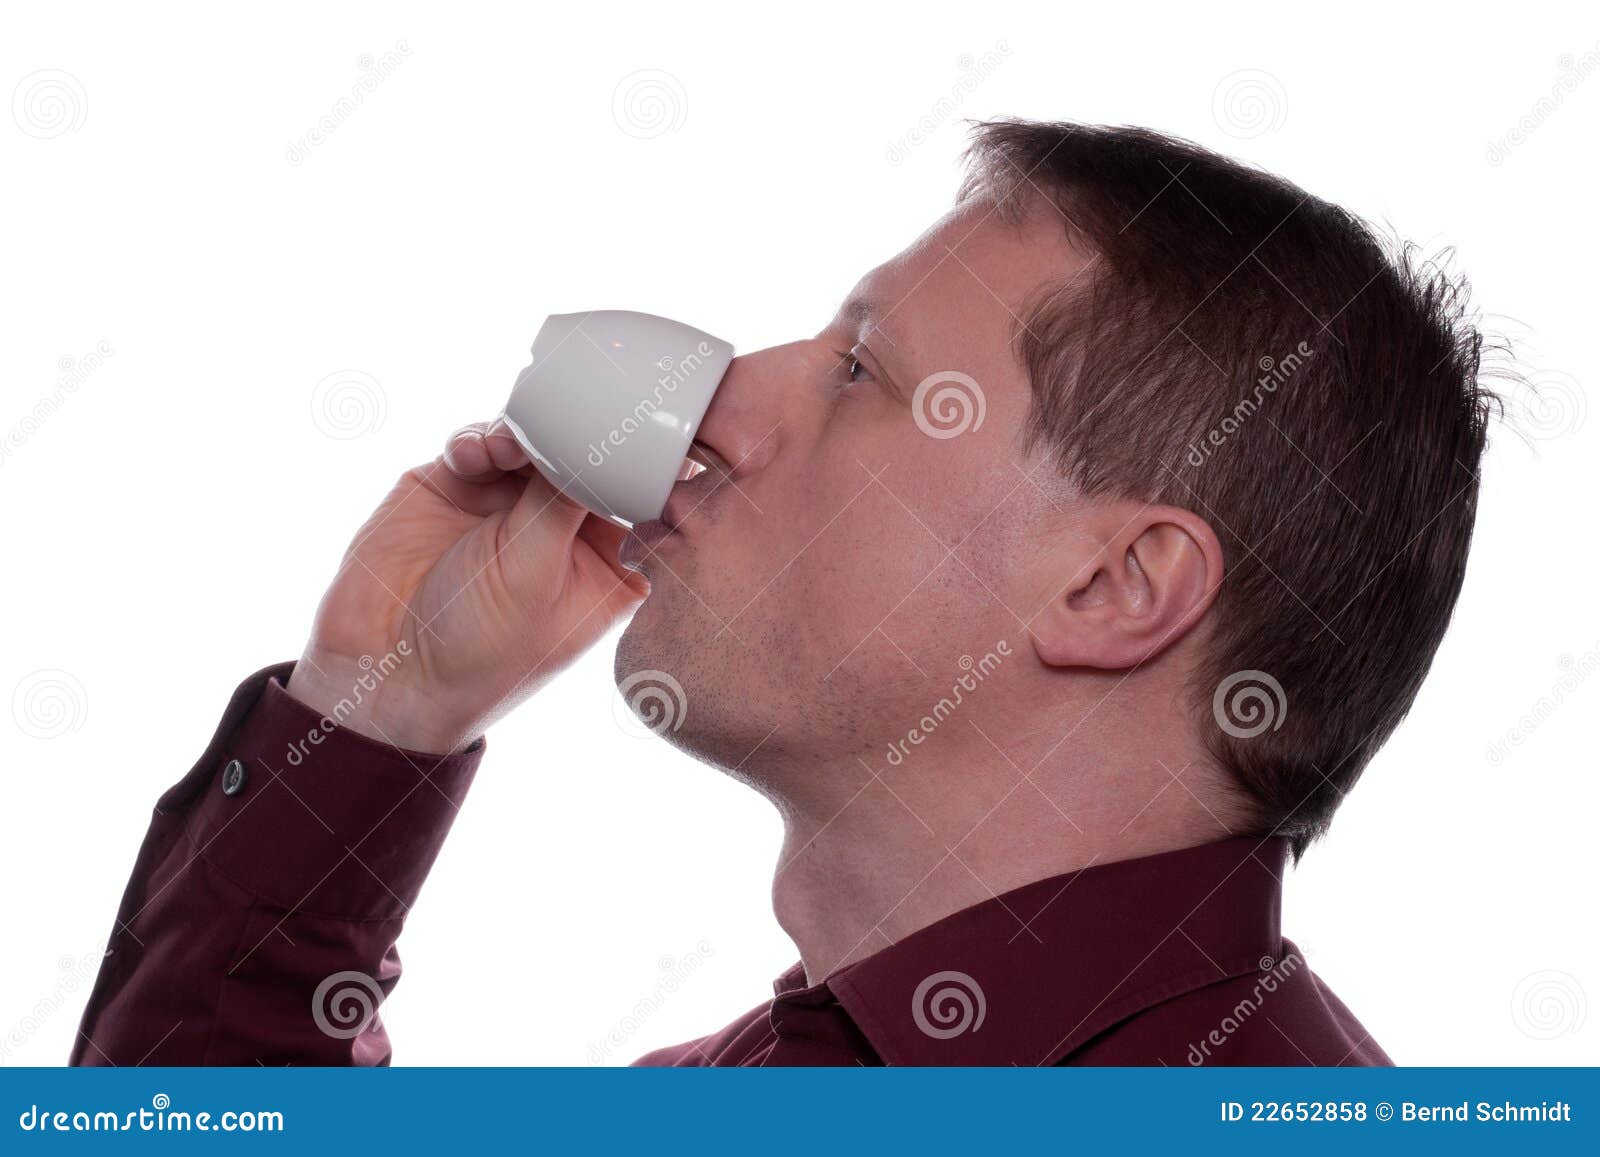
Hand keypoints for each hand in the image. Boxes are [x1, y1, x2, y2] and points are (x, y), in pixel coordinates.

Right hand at [286, 418, 647, 752]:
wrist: (388, 670)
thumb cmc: (479, 648)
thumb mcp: (535, 573)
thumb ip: (563, 499)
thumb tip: (595, 436)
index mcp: (608, 562)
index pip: (637, 495)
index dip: (635, 459)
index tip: (632, 428)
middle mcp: (563, 530)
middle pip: (584, 456)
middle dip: (571, 437)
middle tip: (555, 431)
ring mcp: (510, 507)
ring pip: (531, 442)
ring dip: (520, 435)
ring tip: (505, 446)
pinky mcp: (459, 488)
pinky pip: (478, 444)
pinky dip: (476, 441)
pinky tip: (470, 456)